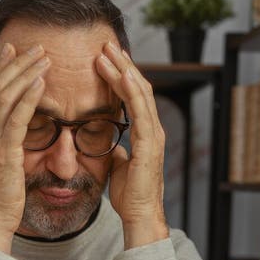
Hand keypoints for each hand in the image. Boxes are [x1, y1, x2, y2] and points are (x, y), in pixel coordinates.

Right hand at [0, 43, 49, 250]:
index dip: (1, 69)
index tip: (13, 49)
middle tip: (35, 46)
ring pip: (7, 97)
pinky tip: (41, 83)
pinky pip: (18, 119)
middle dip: (17, 64)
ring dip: (26, 73)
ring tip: (43, 57)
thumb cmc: (1, 199)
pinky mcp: (6, 154)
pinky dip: (28, 97)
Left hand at [96, 43, 168, 245]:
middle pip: (139, 87)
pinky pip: (141, 110)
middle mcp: (153, 129)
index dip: (121, 76)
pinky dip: (132, 89)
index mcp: (145, 134)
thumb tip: (114, 145)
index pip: (133, 96)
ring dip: (124, 70)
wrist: (139, 216)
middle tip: (106, 43)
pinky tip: (123, 73)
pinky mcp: (150, 143)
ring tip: (108, 51)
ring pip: (141, 93)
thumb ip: (120, 151)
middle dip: (122, 64)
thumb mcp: (120, 166)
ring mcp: (154, 135)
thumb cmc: (129, 196)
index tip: (105, 59)